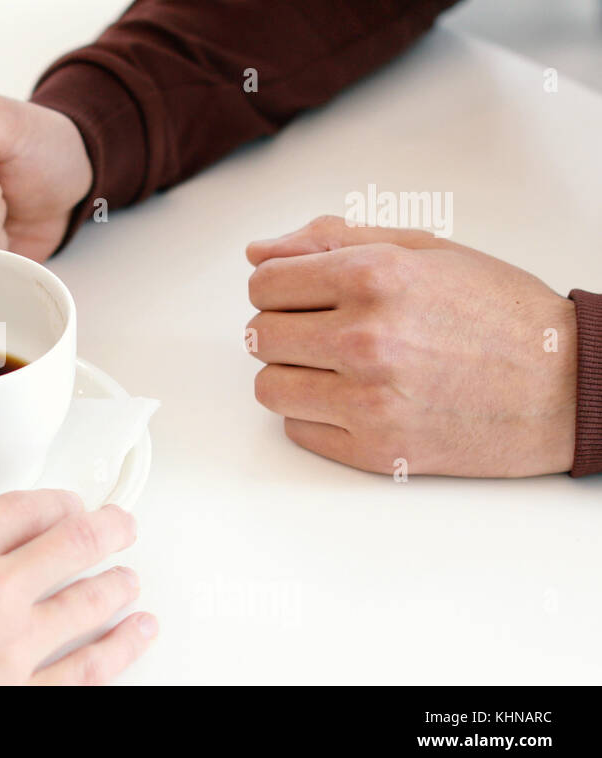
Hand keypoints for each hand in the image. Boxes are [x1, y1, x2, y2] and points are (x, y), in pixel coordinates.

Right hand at [0, 491, 155, 684]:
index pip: (20, 510)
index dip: (53, 500)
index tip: (65, 504)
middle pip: (71, 545)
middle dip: (105, 529)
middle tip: (119, 525)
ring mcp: (10, 652)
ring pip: (90, 604)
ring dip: (118, 585)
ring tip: (130, 580)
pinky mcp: (18, 699)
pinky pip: (88, 672)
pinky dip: (121, 649)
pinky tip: (136, 636)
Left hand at [245, 216, 576, 476]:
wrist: (567, 385)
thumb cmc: (500, 313)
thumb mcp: (423, 250)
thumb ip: (332, 240)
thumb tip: (259, 252)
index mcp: (374, 277)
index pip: (264, 284)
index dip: (278, 289)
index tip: (301, 297)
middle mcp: (365, 337)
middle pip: (260, 335)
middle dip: (285, 329)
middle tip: (326, 331)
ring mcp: (368, 399)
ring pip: (268, 387)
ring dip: (292, 375)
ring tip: (337, 367)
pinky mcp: (374, 449)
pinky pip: (297, 429)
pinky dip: (315, 415)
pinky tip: (355, 399)